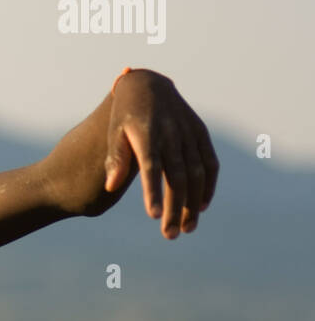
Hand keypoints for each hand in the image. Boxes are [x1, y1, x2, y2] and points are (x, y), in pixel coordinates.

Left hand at [102, 69, 218, 238]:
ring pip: (195, 174)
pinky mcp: (200, 133)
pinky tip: (201, 206)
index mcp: (146, 134)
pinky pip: (209, 163)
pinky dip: (208, 185)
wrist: (147, 85)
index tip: (152, 216)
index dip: (152, 191)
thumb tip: (110, 187)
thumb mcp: (113, 132)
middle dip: (174, 208)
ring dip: (193, 203)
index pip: (150, 167)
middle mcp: (170, 134)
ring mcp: (188, 133)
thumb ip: (115, 158)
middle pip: (176, 177)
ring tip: (186, 228)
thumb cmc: (124, 115)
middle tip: (170, 235)